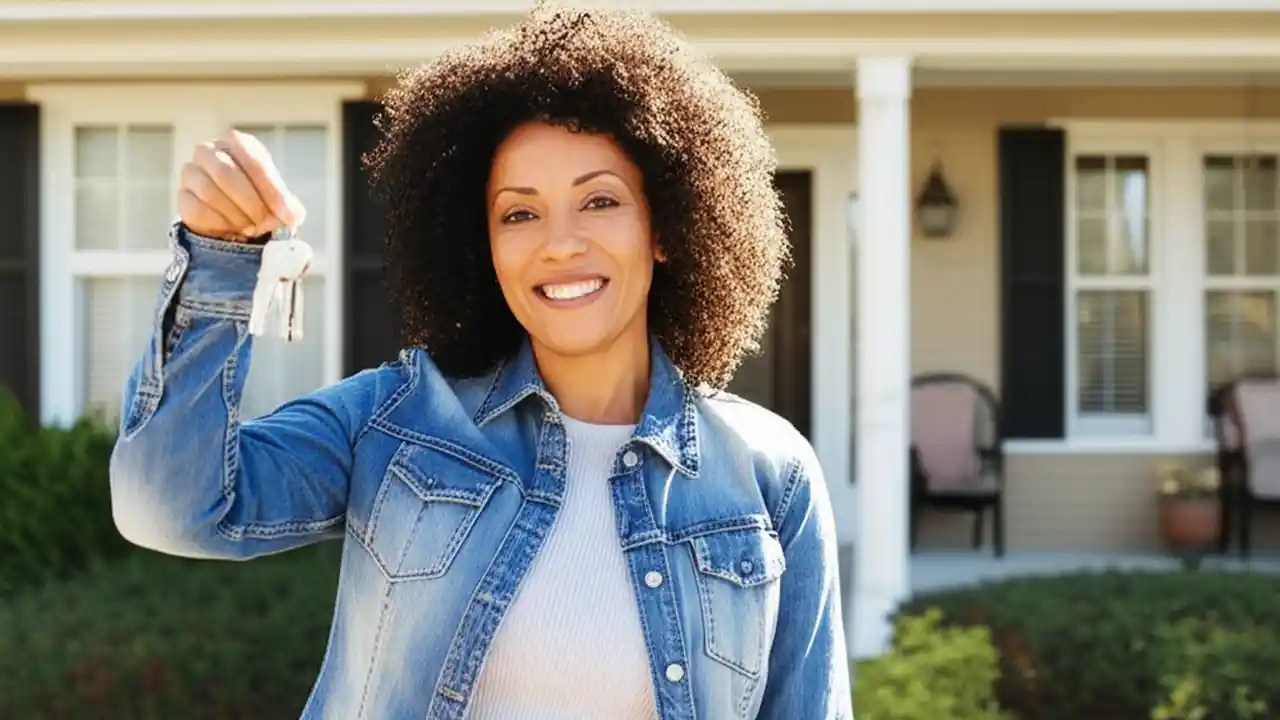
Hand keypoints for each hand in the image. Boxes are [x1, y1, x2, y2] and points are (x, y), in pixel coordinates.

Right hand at [178, 129, 306, 241]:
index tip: (287, 214)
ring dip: (235, 215)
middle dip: (250, 203)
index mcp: (237, 143)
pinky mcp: (183, 196)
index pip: (253, 160)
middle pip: (226, 173)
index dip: (271, 190)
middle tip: (265, 223)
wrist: (236, 219)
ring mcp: (191, 172)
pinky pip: (197, 210)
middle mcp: (209, 151)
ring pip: (209, 192)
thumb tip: (290, 214)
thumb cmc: (261, 201)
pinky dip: (219, 224)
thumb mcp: (280, 200)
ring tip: (250, 227)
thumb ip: (286, 204)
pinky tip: (231, 230)